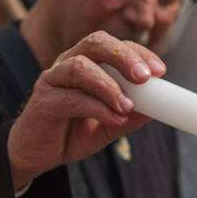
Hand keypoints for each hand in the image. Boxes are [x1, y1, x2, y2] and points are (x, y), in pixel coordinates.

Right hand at [6, 31, 160, 189]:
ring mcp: (53, 80)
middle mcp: (68, 64)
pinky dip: (96, 107)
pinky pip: (71, 98)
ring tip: (128, 106)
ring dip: (109, 85)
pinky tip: (114, 118)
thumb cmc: (71, 134)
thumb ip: (128, 116)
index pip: (114, 46)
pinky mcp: (43, 101)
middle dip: (123, 57)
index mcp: (86, 63)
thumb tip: (155, 110)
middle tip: (145, 78)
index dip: (138, 53)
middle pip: (95, 43)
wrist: (36, 155)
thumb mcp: (108, 126)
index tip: (160, 71)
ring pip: (80, 67)